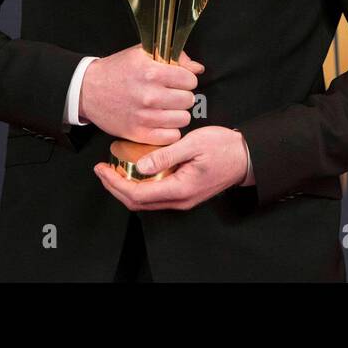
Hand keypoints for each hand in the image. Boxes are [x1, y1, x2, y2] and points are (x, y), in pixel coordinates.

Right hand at [79, 44, 203, 145]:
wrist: (88, 90)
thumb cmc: (116, 71)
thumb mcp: (142, 54)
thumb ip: (174, 58)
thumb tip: (197, 68)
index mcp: (151, 72)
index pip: (190, 80)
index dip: (186, 80)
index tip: (178, 81)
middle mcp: (149, 95)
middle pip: (188, 100)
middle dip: (182, 96)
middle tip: (171, 95)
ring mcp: (144, 116)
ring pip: (183, 119)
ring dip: (177, 114)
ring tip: (166, 108)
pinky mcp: (138, 133)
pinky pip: (171, 136)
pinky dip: (169, 130)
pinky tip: (161, 121)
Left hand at [94, 126, 248, 210]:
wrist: (246, 157)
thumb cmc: (224, 148)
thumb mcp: (193, 144)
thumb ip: (165, 155)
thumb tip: (140, 166)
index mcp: (180, 189)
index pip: (137, 195)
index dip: (115, 184)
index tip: (102, 168)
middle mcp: (179, 200)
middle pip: (137, 203)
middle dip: (114, 187)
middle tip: (101, 169)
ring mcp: (181, 200)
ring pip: (144, 201)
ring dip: (125, 187)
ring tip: (113, 169)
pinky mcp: (183, 194)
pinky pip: (155, 195)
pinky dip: (139, 185)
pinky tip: (134, 170)